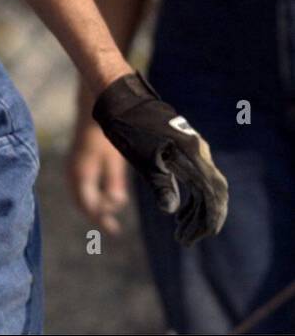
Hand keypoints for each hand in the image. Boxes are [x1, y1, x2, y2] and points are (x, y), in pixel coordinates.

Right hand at [66, 120, 129, 234]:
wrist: (93, 106)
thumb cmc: (106, 132)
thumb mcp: (114, 158)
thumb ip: (114, 181)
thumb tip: (117, 203)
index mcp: (81, 174)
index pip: (88, 205)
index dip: (102, 215)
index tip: (117, 221)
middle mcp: (72, 172)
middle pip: (81, 203)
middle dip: (96, 215)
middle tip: (113, 229)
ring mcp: (72, 167)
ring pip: (79, 195)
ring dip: (93, 206)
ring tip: (108, 216)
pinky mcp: (77, 162)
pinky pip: (80, 187)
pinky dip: (90, 196)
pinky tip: (103, 196)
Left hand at [92, 71, 227, 246]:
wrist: (123, 99)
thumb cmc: (129, 128)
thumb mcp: (143, 160)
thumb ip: (161, 185)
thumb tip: (172, 210)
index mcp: (192, 154)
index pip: (212, 193)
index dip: (209, 217)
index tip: (201, 235)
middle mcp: (199, 150)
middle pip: (214, 191)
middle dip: (205, 216)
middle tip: (191, 237)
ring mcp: (194, 147)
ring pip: (206, 184)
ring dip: (199, 208)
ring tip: (184, 228)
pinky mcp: (186, 147)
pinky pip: (198, 175)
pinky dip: (194, 195)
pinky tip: (183, 208)